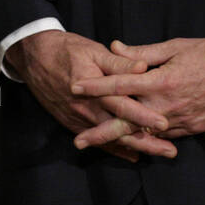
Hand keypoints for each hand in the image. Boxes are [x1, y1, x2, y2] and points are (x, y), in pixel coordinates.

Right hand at [6, 30, 177, 162]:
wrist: (33, 57)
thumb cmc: (66, 49)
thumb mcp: (93, 50)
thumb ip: (118, 62)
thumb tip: (143, 67)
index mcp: (93, 87)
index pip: (122, 105)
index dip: (143, 115)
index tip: (165, 124)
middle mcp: (85, 107)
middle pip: (119, 129)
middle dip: (146, 141)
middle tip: (170, 151)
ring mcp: (77, 118)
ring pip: (109, 138)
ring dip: (134, 147)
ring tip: (157, 154)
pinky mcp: (71, 123)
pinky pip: (95, 140)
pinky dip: (114, 149)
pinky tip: (131, 154)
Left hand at [69, 37, 204, 149]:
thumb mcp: (174, 46)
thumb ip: (141, 52)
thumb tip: (114, 47)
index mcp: (162, 81)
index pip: (121, 86)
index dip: (96, 87)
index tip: (75, 88)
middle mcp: (169, 105)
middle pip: (128, 121)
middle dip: (101, 132)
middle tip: (78, 140)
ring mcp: (182, 120)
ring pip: (145, 134)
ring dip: (121, 139)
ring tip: (97, 144)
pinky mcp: (193, 128)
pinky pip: (164, 137)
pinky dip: (146, 140)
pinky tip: (130, 143)